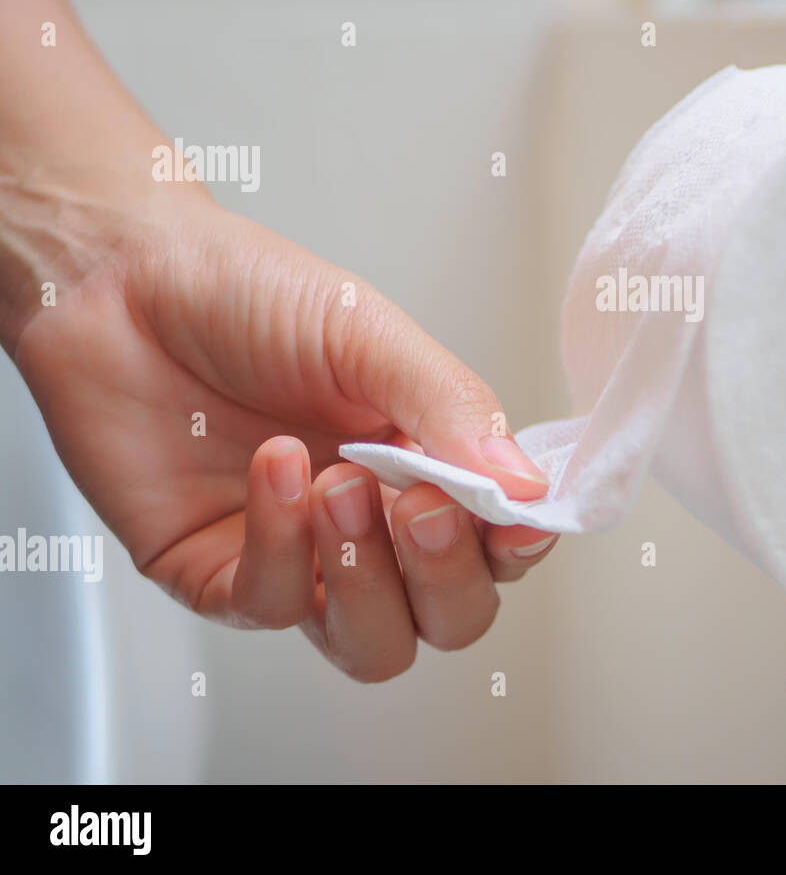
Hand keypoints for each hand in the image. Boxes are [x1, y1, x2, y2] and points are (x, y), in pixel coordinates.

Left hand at [11, 181, 557, 681]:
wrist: (118, 279)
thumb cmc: (247, 292)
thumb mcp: (370, 334)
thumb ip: (453, 409)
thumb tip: (530, 488)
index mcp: (423, 462)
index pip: (498, 543)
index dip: (515, 548)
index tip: (516, 523)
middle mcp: (370, 522)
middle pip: (449, 615)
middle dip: (446, 575)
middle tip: (420, 505)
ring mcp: (297, 556)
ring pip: (372, 644)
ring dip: (369, 581)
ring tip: (340, 487)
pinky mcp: (217, 575)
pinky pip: (272, 607)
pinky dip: (281, 544)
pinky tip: (273, 468)